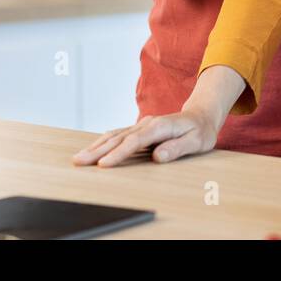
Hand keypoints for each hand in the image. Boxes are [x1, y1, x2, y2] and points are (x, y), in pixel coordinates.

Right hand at [72, 108, 218, 166]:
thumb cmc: (201, 131)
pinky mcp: (140, 128)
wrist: (201, 115)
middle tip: (78, 161)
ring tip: (79, 157)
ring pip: (115, 134)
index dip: (118, 154)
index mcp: (161, 126)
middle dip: (97, 150)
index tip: (102, 165)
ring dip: (96, 146)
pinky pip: (119, 134)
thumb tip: (157, 157)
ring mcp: (143, 125)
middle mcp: (148, 123)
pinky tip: (93, 148)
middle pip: (119, 137)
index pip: (135, 142)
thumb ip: (177, 148)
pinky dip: (104, 142)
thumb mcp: (197, 142)